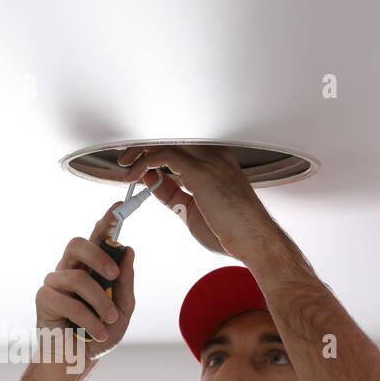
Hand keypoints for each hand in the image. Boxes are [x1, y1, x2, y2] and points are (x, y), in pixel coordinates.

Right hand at [35, 201, 135, 363]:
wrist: (76, 363)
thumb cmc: (98, 335)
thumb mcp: (122, 310)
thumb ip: (125, 282)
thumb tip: (128, 250)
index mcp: (89, 269)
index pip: (96, 239)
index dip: (105, 221)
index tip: (118, 205)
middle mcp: (70, 270)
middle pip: (78, 243)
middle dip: (98, 254)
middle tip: (113, 275)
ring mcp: (54, 282)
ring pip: (78, 277)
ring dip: (99, 302)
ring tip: (108, 322)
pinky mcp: (44, 299)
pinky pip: (68, 300)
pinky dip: (88, 319)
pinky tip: (97, 332)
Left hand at [116, 145, 275, 258]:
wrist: (255, 242)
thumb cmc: (232, 231)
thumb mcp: (192, 209)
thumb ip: (173, 193)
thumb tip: (152, 182)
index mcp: (217, 162)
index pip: (180, 147)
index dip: (155, 152)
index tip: (136, 163)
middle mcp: (214, 155)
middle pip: (172, 138)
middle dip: (144, 146)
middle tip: (125, 159)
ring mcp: (210, 161)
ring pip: (166, 141)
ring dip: (140, 151)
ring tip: (124, 165)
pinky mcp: (201, 172)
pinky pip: (164, 156)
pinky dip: (144, 163)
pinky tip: (135, 175)